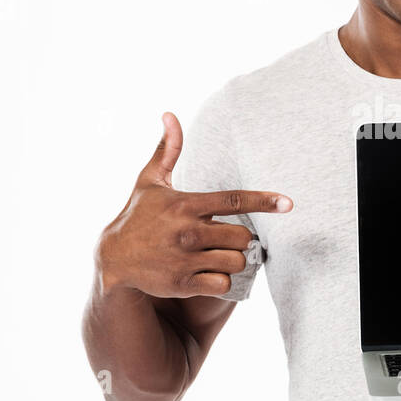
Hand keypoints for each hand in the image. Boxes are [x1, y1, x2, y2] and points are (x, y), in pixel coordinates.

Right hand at [96, 112, 292, 298]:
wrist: (112, 258)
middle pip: (242, 237)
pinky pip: (222, 285)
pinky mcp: (182, 283)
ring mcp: (185, 259)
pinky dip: (221, 281)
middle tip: (224, 239)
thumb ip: (168, 150)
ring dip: (232, 260)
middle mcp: (187, 231)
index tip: (288, 203)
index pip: (233, 200)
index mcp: (185, 204)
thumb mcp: (149, 181)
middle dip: (241, 239)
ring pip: (236, 262)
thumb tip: (170, 114)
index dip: (264, 201)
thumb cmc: (137, 216)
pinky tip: (207, 273)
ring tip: (215, 256)